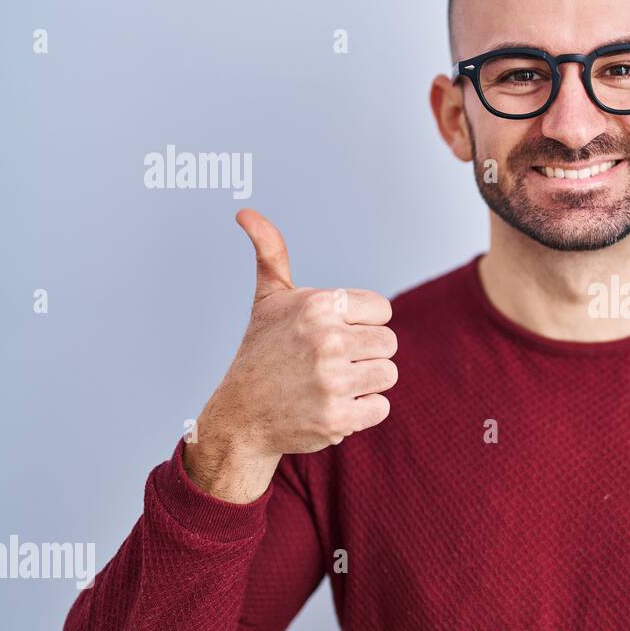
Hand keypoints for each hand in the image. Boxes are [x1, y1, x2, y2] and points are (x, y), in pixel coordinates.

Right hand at [183, 209, 397, 501]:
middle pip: (389, 343)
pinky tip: (331, 405)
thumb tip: (245, 212)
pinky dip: (363, 411)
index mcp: (319, 305)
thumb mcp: (268, 300)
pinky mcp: (338, 418)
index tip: (334, 334)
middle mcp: (326, 341)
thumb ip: (271, 253)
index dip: (362, 324)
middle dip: (365, 354)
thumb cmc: (262, 351)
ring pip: (389, 374)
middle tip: (331, 363)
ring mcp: (332, 382)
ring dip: (366, 383)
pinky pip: (381, 408)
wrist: (241, 417)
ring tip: (331, 383)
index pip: (382, 311)